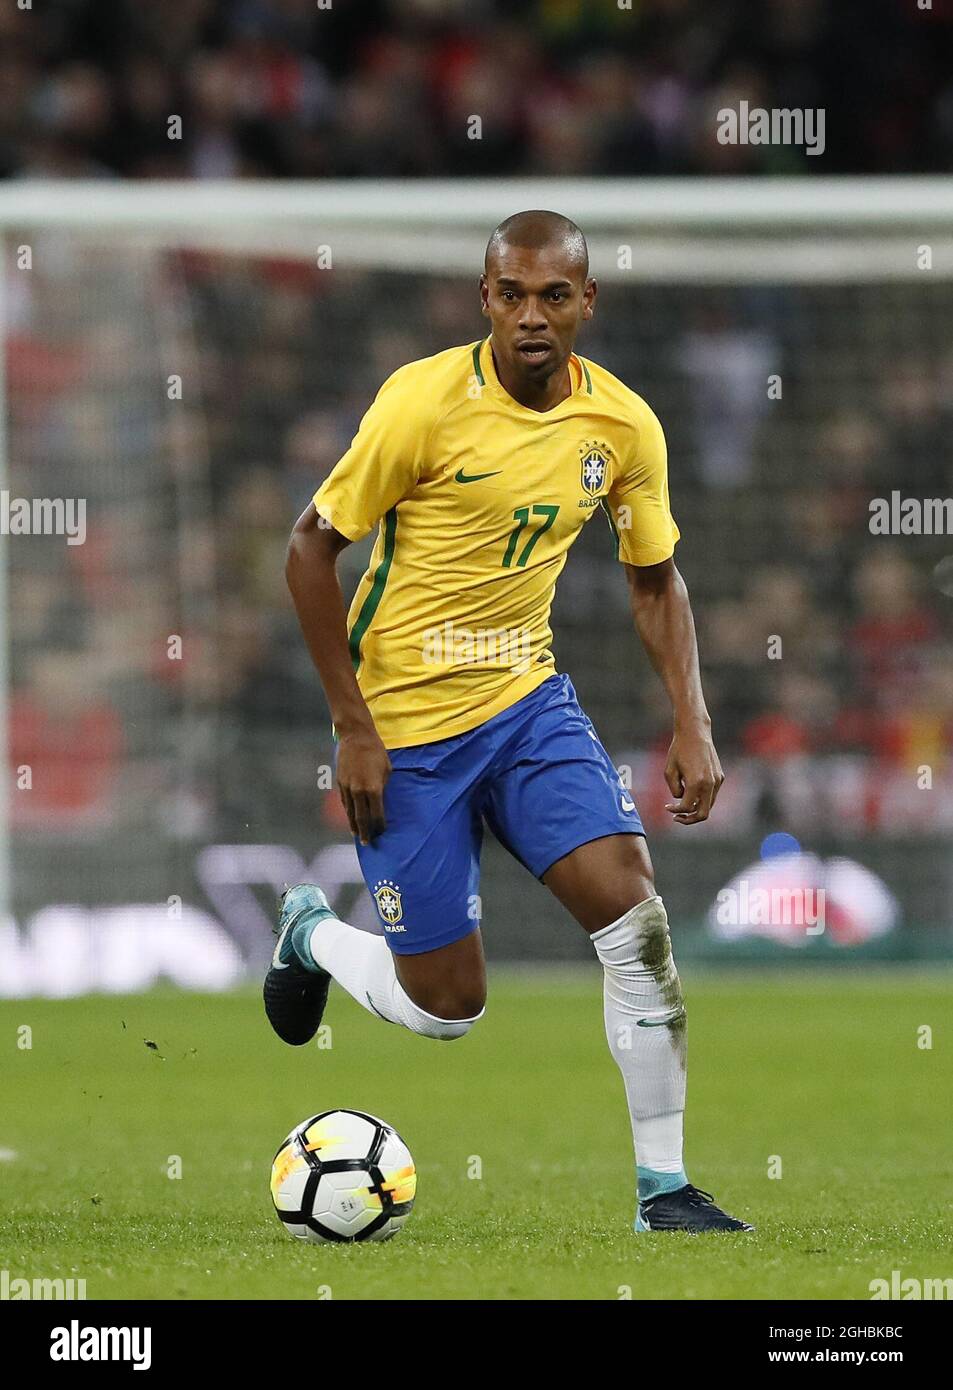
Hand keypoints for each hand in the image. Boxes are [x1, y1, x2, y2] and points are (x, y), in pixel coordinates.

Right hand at [336, 725, 391, 844]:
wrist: (356, 737)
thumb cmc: (376, 752)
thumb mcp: (386, 771)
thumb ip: (383, 788)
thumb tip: (380, 801)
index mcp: (373, 789)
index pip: (377, 814)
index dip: (379, 826)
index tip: (382, 833)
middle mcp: (359, 791)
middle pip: (361, 818)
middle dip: (365, 832)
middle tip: (368, 843)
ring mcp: (347, 788)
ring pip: (350, 812)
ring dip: (354, 825)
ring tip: (358, 835)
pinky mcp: (340, 783)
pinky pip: (344, 802)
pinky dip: (348, 812)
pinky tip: (350, 818)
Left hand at [664, 723, 723, 824]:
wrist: (695, 733)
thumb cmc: (679, 750)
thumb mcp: (669, 771)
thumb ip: (674, 789)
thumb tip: (681, 800)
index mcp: (696, 782)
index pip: (687, 807)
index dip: (676, 811)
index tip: (667, 807)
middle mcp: (710, 783)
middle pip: (703, 814)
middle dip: (690, 819)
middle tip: (677, 817)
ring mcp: (717, 781)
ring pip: (709, 805)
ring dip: (696, 809)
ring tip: (682, 806)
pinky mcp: (720, 777)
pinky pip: (711, 795)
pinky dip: (701, 798)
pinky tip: (691, 792)